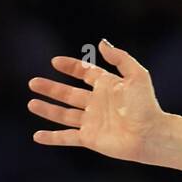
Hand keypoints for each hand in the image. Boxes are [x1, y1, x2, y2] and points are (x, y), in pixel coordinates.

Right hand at [28, 39, 166, 163]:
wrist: (150, 134)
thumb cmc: (146, 105)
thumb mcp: (137, 75)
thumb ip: (120, 58)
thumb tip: (101, 43)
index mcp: (108, 86)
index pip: (85, 73)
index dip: (71, 67)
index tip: (54, 62)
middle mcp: (98, 103)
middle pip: (69, 94)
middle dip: (51, 88)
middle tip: (32, 82)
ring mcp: (93, 121)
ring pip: (64, 115)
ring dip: (47, 109)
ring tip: (31, 103)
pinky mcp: (90, 138)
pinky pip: (66, 137)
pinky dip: (52, 137)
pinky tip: (37, 136)